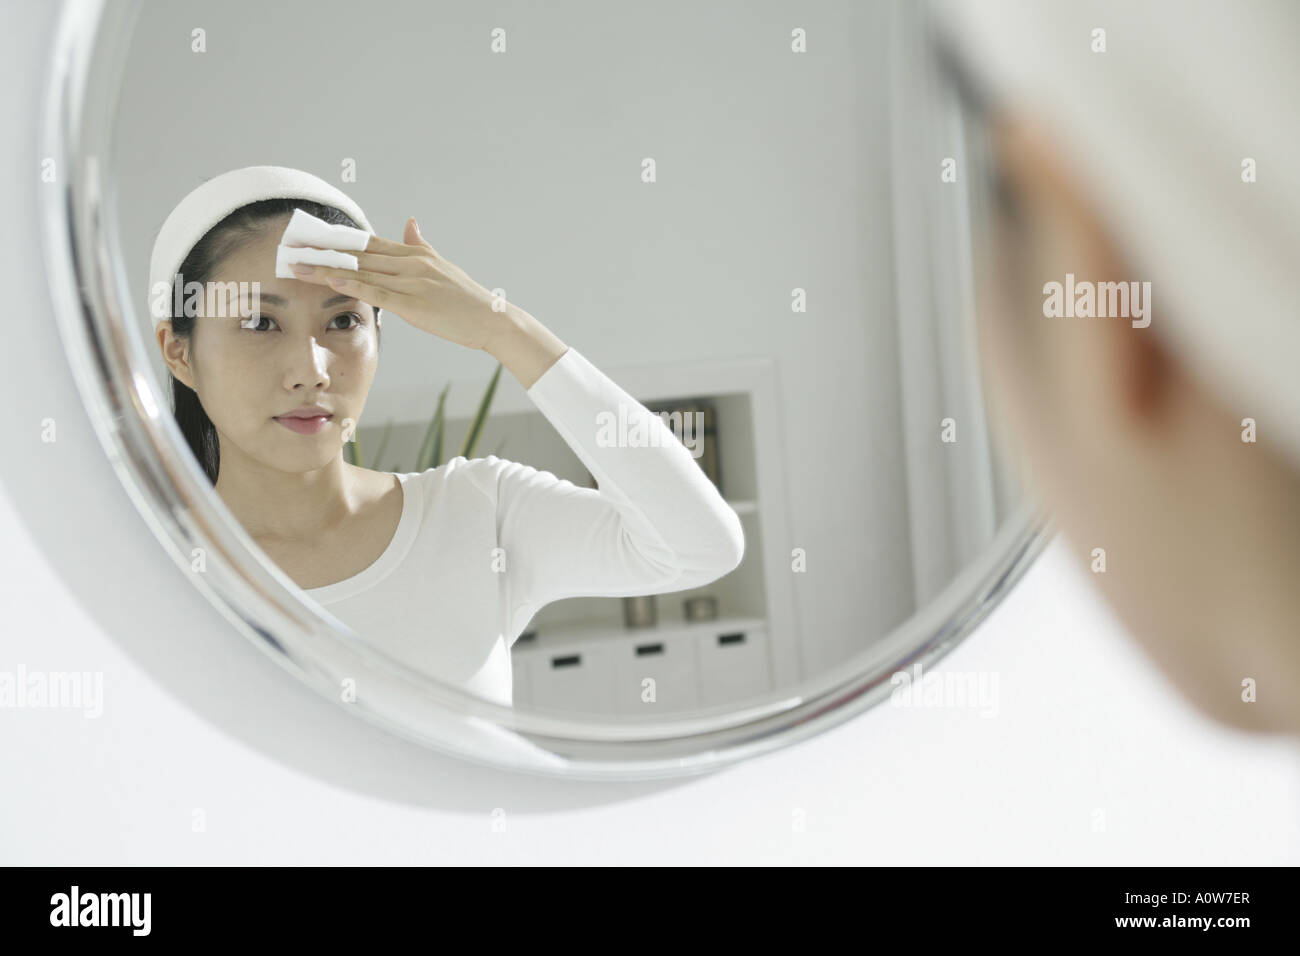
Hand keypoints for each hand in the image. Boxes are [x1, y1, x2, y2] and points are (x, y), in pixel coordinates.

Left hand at [287, 217, 510, 350]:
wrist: (492, 318)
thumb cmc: (466, 298)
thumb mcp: (442, 264)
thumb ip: (420, 244)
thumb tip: (409, 221)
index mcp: (413, 254)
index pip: (366, 243)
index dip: (335, 239)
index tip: (308, 236)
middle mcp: (410, 263)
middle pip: (357, 254)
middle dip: (322, 251)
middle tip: (290, 246)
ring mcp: (413, 282)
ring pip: (362, 271)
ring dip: (328, 267)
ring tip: (298, 265)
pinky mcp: (415, 304)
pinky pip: (379, 292)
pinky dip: (354, 285)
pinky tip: (332, 280)